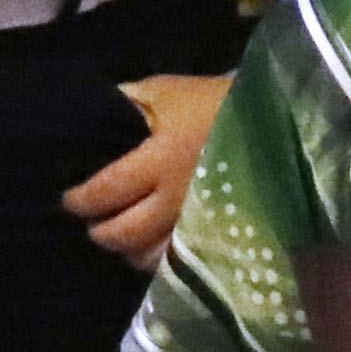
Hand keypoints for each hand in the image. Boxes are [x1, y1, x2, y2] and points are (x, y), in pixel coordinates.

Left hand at [63, 70, 232, 263]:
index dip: (81, 201)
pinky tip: (157, 249)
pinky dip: (162, 259)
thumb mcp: (171, 90)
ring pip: (150, 257)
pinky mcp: (219, 234)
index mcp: (158, 160)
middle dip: (101, 231)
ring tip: (125, 238)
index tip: (71, 200)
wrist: (279, 119)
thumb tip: (96, 114)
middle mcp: (175, 199)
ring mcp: (198, 222)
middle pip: (124, 233)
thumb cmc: (220, 100)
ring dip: (130, 250)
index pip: (104, 192)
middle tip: (94, 222)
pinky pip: (182, 260)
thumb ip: (131, 103)